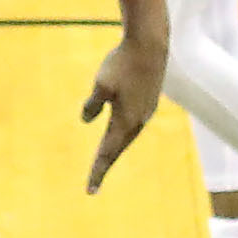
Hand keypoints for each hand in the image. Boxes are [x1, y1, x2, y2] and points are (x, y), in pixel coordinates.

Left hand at [83, 30, 167, 192]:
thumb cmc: (122, 65)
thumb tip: (87, 120)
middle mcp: (138, 122)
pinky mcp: (150, 101)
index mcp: (125, 123)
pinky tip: (119, 130)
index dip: (97, 172)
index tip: (89, 191)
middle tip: (94, 183)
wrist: (150, 46)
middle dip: (105, 165)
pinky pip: (133, 123)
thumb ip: (93, 105)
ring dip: (115, 149)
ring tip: (104, 160)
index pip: (106, 153)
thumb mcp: (100, 85)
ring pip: (127, 136)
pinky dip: (123, 133)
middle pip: (118, 149)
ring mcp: (146, 111)